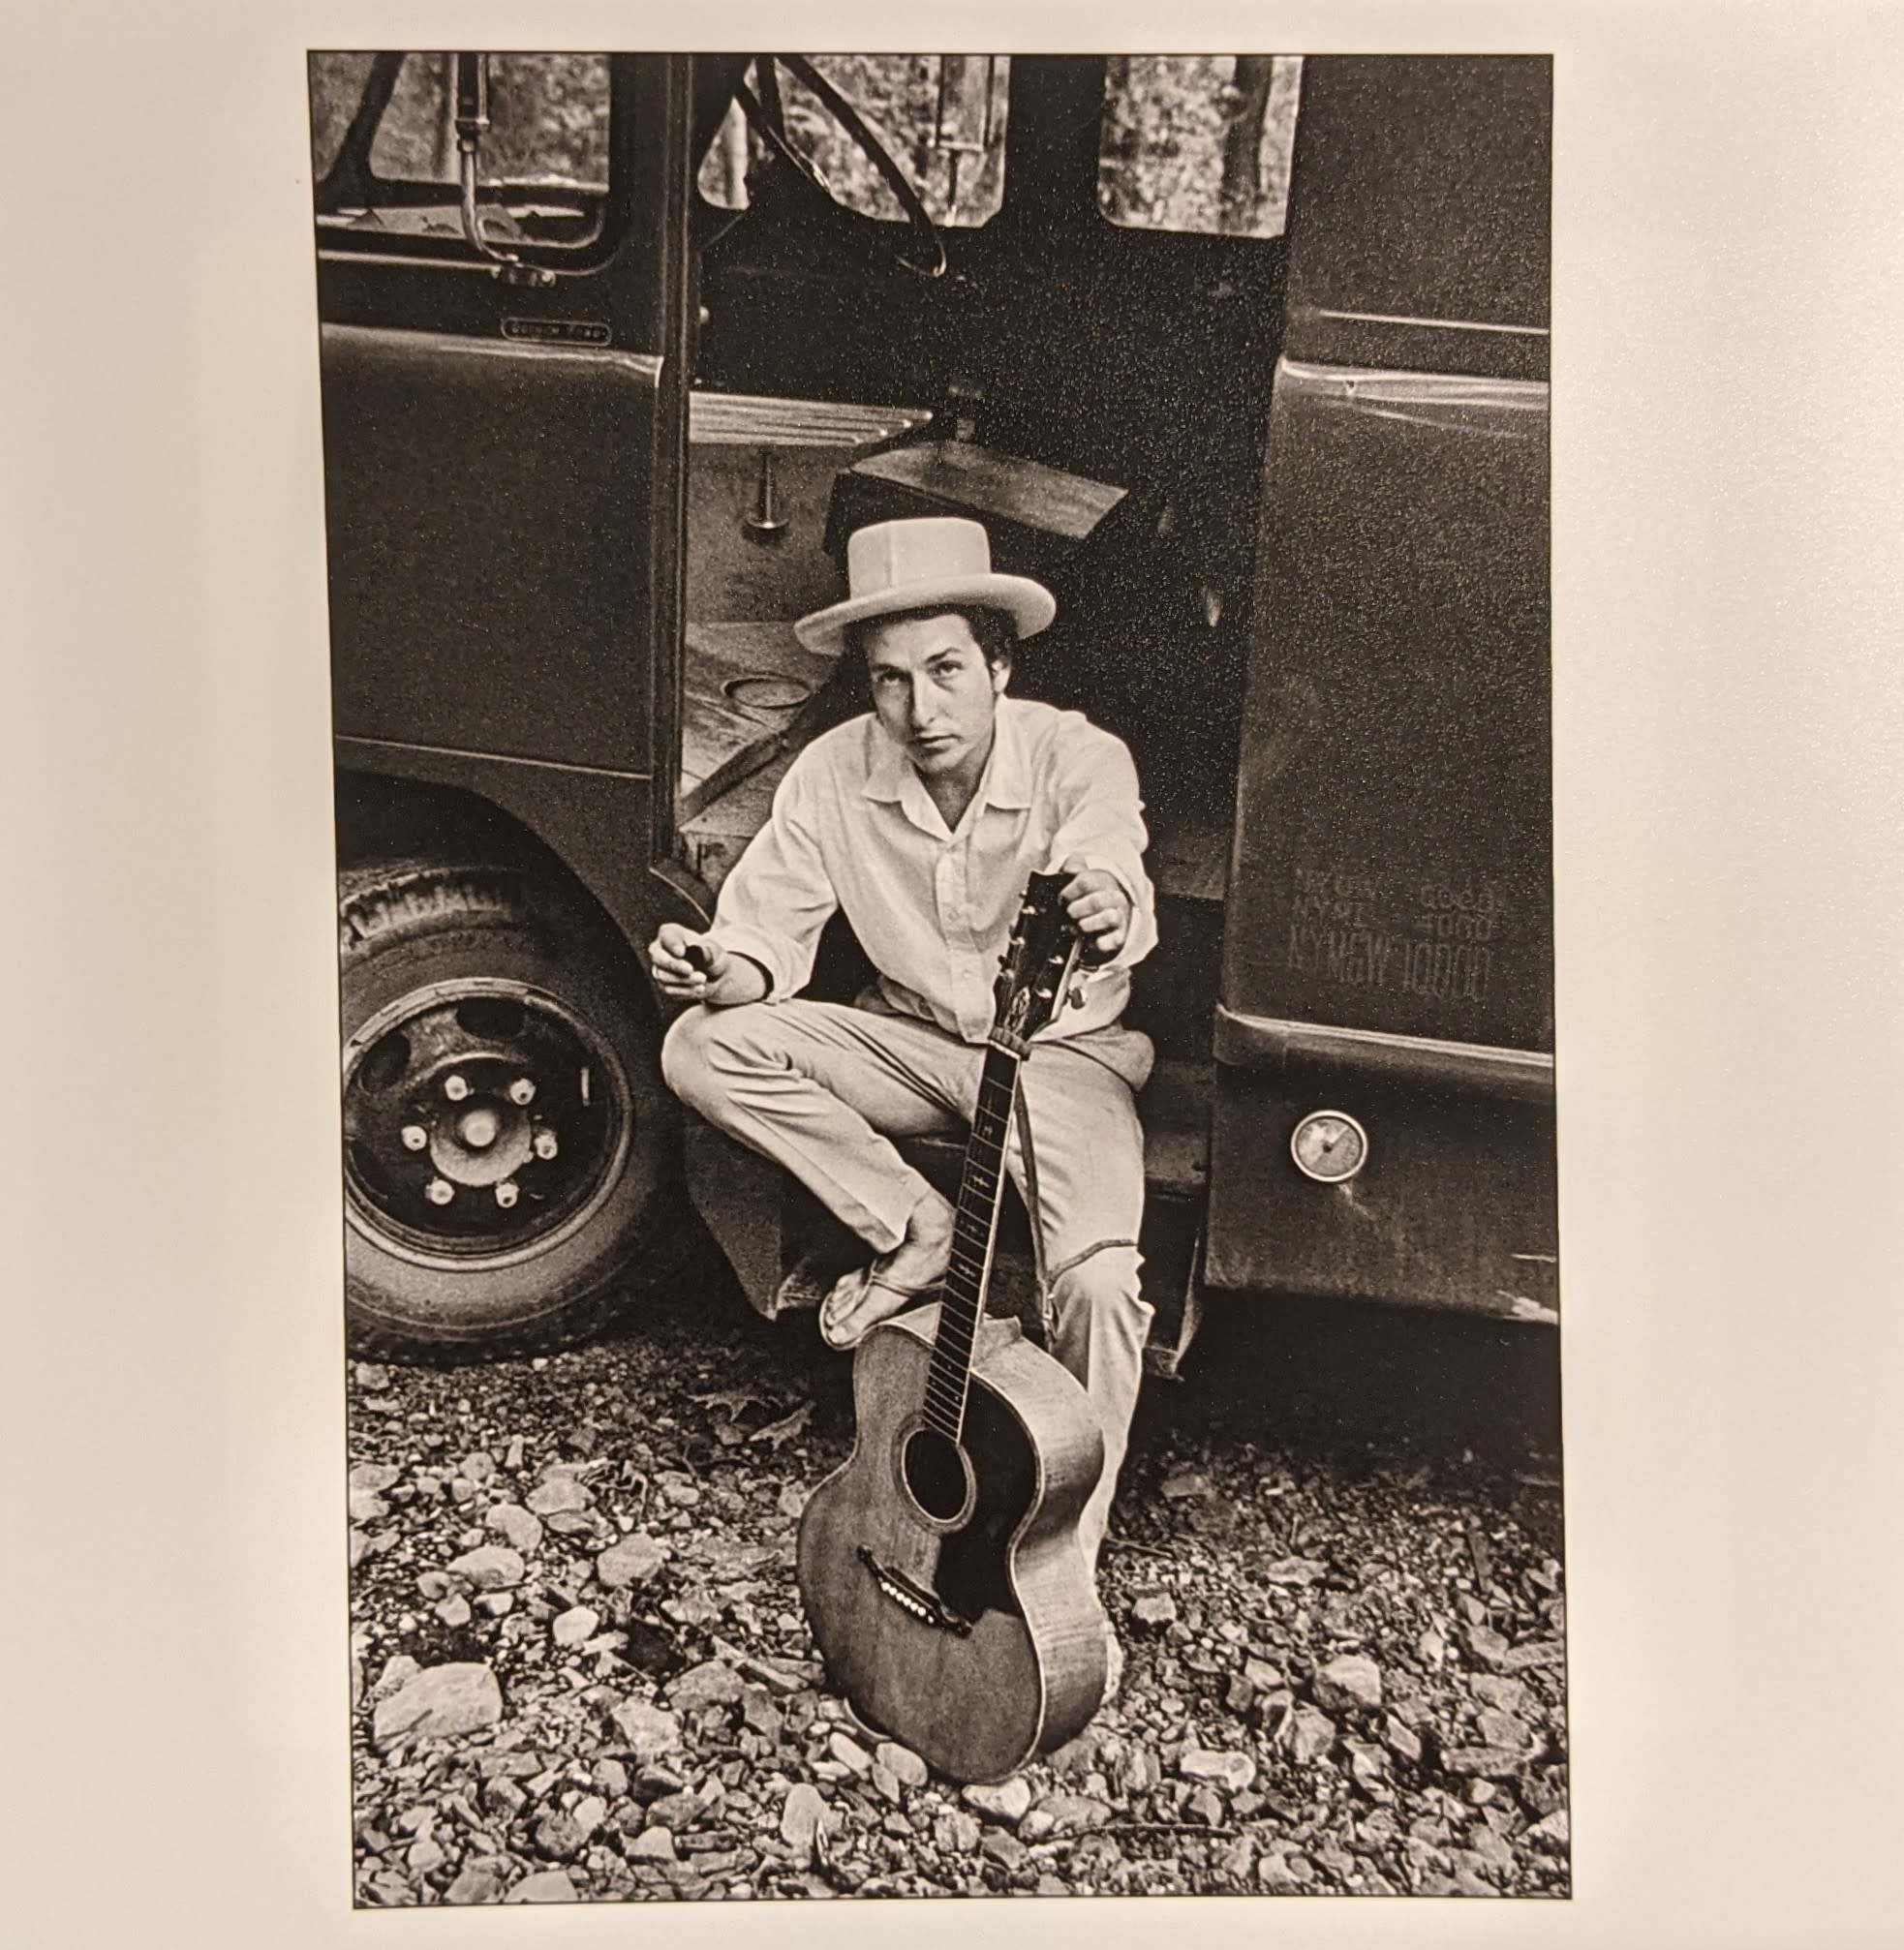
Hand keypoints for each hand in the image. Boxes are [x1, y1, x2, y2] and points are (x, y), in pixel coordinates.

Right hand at [648, 924, 762, 1005]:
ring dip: (685, 979)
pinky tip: (699, 987)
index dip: (672, 944)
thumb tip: (693, 949)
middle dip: (675, 965)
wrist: (716, 974)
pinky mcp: (664, 986)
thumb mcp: (713, 949)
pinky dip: (686, 990)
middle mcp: (660, 950)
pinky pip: (669, 990)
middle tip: (690, 969)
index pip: (666, 935)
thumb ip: (703, 948)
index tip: (682, 951)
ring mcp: (659, 969)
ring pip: (663, 976)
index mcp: (670, 934)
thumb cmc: (712, 956)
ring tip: (702, 979)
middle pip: (658, 957)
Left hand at [1058, 856, 1131, 961]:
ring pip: (1108, 918)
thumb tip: (1069, 868)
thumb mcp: (1080, 876)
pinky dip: (1094, 943)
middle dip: (1076, 910)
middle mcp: (1115, 898)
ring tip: (1077, 927)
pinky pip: (1109, 942)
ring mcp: (1119, 918)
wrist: (1109, 915)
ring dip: (1085, 925)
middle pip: (1096, 901)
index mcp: (1104, 881)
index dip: (1067, 894)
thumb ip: (1073, 866)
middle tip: (1069, 914)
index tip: (1062, 900)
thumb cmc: (1087, 896)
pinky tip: (1087, 940)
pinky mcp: (1119, 938)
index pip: (1085, 883)